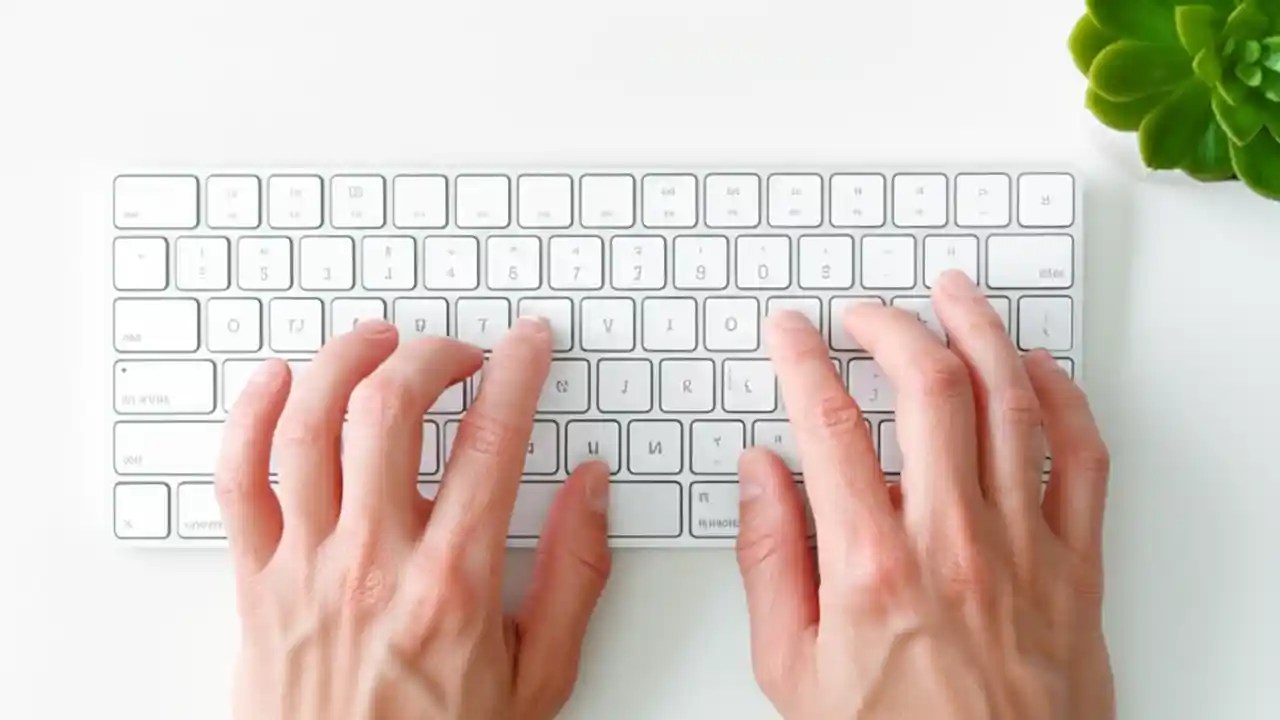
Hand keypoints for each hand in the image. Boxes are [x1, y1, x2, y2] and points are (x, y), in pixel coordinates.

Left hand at [215, 318, 611, 719]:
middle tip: (458, 353)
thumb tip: (590, 490)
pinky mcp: (254, 580)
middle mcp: (374, 563)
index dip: (516, 373)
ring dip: (344, 363)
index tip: (526, 345)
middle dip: (431, 355)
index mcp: (453, 585)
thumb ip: (574, 577)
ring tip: (379, 343)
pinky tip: (277, 383)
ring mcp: (305, 566)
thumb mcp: (539, 677)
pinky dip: (250, 416)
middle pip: (389, 411)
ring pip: (310, 427)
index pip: (492, 444)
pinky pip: (238, 479)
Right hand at [737, 271, 1113, 718]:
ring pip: (1009, 402)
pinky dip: (1062, 398)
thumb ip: (769, 560)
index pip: (829, 424)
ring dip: (979, 331)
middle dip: (890, 327)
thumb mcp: (791, 668)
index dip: (803, 360)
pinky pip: (1082, 458)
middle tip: (865, 314)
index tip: (791, 333)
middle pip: (928, 388)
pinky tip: (1036, 370)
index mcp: (870, 565)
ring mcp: (1022, 547)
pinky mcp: (1075, 566)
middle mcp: (951, 541)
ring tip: (953, 296)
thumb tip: (761, 476)